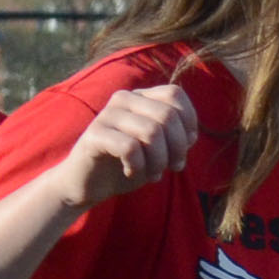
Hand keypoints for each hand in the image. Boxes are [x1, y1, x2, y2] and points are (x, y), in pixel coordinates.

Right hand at [56, 84, 199, 212]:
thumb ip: (178, 137)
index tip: (183, 149)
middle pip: (167, 115)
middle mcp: (123, 99)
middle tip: (172, 167)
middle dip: (177, 148)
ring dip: (159, 160)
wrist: (88, 184)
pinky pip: (130, 147)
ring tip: (153, 173)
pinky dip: (138, 166)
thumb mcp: (161, 149)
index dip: (188, 123)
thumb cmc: (129, 164)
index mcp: (141, 97)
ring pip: (152, 132)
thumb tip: (190, 135)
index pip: (175, 94)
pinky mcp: (94, 134)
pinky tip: (130, 172)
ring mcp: (107, 114)